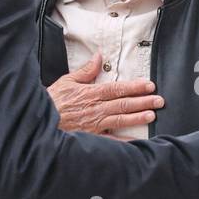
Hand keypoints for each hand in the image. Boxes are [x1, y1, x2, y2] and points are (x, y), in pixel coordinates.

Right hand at [47, 52, 162, 135]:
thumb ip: (86, 71)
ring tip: (152, 115)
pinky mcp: (91, 137)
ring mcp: (94, 124)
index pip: (117, 88)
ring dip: (137, 117)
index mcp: (90, 94)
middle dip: (143, 101)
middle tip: (159, 100)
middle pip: (123, 104)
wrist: (38, 122)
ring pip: (120, 119)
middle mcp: (95, 109)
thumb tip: (99, 57)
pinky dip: (124, 141)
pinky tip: (137, 142)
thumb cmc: (52, 102)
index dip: (135, 87)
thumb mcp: (67, 81)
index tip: (149, 85)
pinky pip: (110, 140)